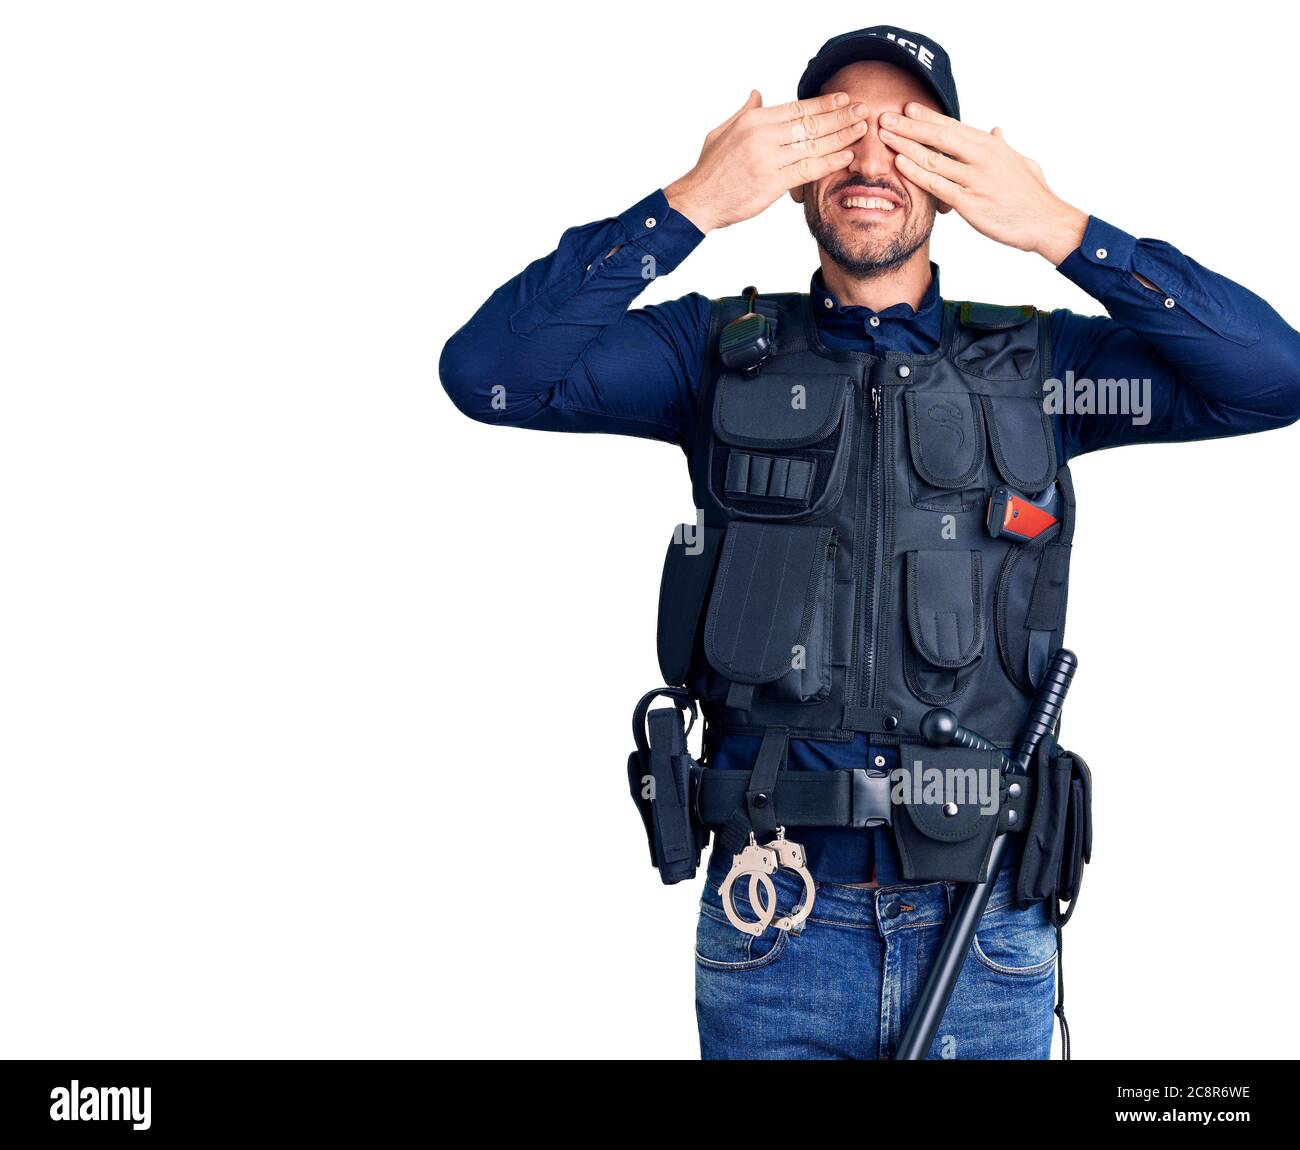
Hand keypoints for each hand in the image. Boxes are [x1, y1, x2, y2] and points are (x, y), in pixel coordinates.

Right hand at [665, 91, 868, 232]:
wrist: (697, 200)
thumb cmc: (709, 169)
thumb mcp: (723, 131)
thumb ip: (745, 112)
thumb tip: (758, 94)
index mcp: (753, 120)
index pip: (797, 108)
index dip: (824, 103)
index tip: (844, 100)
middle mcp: (762, 136)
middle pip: (810, 123)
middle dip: (841, 116)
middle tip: (863, 111)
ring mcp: (768, 159)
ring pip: (813, 144)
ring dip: (841, 136)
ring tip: (861, 130)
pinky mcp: (771, 183)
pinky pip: (808, 170)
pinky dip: (829, 162)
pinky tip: (846, 155)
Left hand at [877, 104, 1087, 263]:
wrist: (1046, 221)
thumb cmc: (1033, 193)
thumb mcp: (1021, 162)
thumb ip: (1003, 146)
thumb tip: (996, 130)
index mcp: (990, 145)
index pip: (953, 126)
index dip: (927, 116)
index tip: (906, 107)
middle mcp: (981, 157)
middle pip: (938, 136)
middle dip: (908, 126)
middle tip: (884, 117)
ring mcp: (975, 179)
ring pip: (933, 158)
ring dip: (905, 146)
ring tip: (883, 137)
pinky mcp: (969, 203)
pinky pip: (936, 185)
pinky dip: (916, 173)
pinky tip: (899, 164)